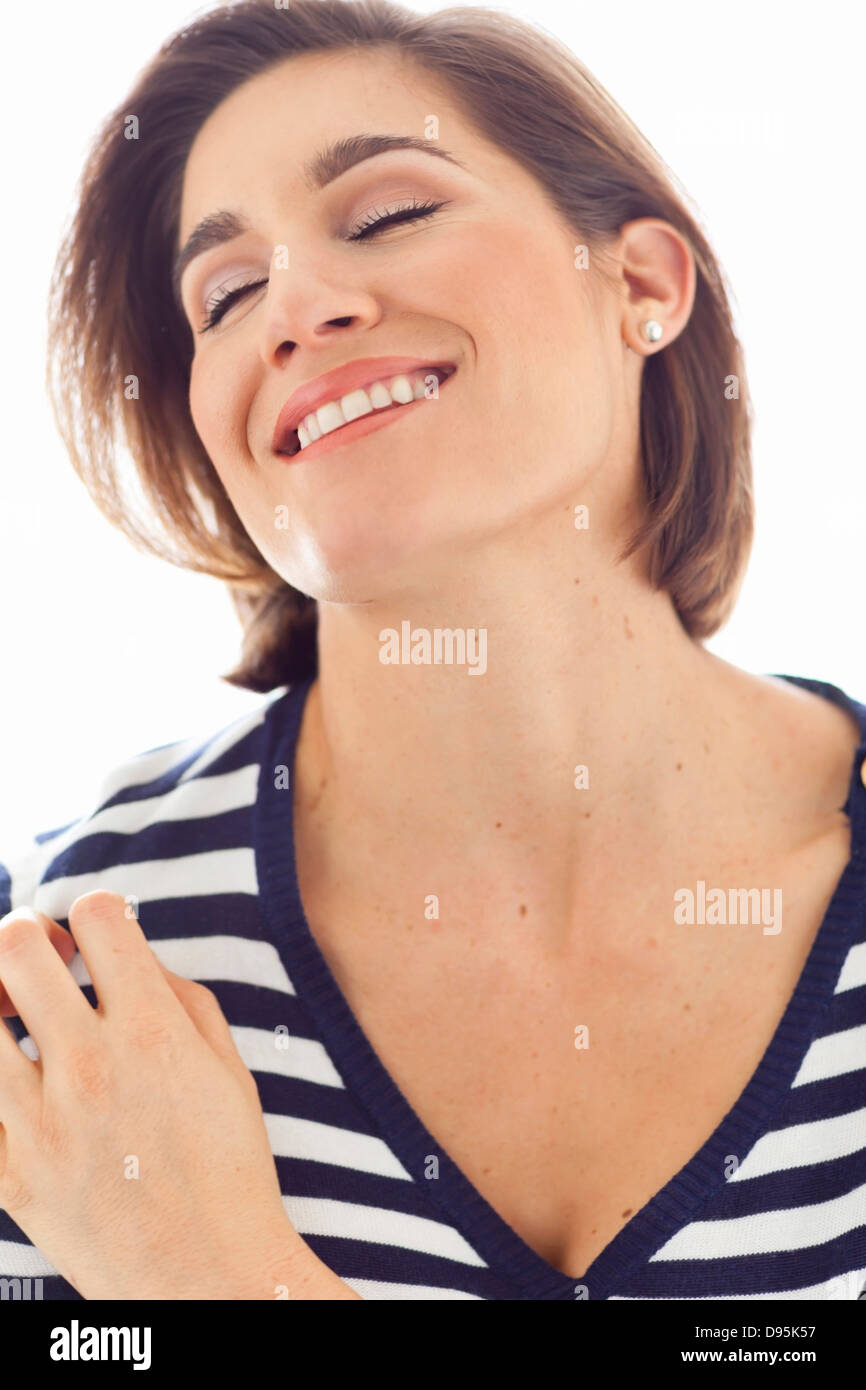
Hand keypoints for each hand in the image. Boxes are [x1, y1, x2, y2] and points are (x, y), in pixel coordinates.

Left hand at [0, 891, 359, 1298]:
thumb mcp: (229, 1067)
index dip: (97, 912)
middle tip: (41, 962)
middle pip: (16, 946)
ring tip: (12, 1018)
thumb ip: (178, 996)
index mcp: (154, 1031)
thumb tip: (124, 954)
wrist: (209, 1278)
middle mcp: (91, 1066)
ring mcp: (41, 1123)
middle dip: (27, 936)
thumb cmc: (229, 1169)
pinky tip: (13, 1080)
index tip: (98, 938)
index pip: (98, 914)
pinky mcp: (7, 1174)